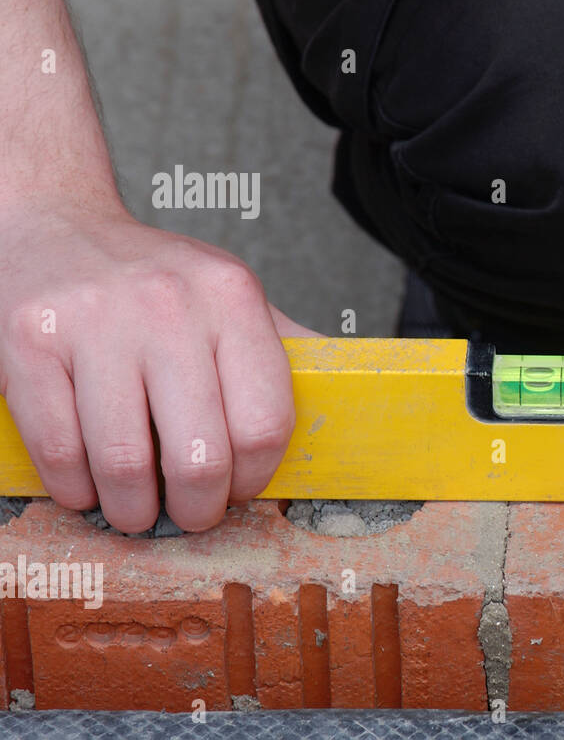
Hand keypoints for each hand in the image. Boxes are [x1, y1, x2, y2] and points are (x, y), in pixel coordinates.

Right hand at [0, 200, 320, 532]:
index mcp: (232, 297)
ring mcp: (94, 320)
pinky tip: (86, 486)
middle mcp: (167, 304)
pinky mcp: (29, 340)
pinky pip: (58, 450)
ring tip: (136, 510)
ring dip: (132, 510)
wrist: (52, 224)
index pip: (266, 423)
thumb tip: (355, 403)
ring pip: (125, 464)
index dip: (256, 478)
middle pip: (200, 456)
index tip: (241, 491)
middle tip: (190, 514)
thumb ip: (285, 350)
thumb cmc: (156, 281)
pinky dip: (74, 489)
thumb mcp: (232, 297)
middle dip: (197, 508)